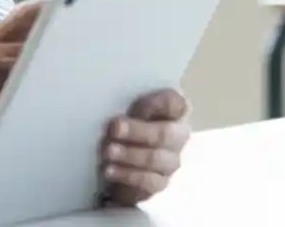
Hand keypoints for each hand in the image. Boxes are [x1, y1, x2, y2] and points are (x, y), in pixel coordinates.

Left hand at [100, 89, 191, 205]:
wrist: (119, 163)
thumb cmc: (123, 128)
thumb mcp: (123, 112)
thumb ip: (126, 105)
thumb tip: (112, 100)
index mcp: (170, 112)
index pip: (176, 103)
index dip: (160, 102)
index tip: (140, 102)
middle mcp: (177, 136)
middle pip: (167, 133)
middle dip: (139, 130)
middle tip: (115, 128)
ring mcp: (171, 161)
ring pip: (157, 158)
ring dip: (130, 154)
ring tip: (108, 151)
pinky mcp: (161, 182)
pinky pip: (149, 181)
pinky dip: (127, 175)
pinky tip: (109, 170)